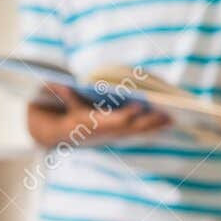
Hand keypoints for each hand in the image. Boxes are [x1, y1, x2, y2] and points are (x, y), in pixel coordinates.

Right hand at [32, 83, 169, 144]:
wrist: (48, 132)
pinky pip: (133, 133)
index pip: (106, 122)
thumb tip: (63, 85)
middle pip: (126, 130)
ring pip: (132, 133)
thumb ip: (57, 91)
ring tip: (172, 119)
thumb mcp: (49, 97)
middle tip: (167, 116)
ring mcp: (105, 136)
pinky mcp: (112, 135)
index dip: (123, 116)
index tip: (139, 106)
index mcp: (81, 124)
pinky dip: (149, 129)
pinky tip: (165, 123)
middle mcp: (96, 133)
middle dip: (146, 123)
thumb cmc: (51, 107)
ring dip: (152, 127)